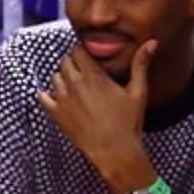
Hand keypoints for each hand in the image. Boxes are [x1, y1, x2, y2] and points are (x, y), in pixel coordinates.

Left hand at [39, 41, 157, 193]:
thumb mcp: (138, 91)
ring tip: (77, 87)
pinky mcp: (54, 113)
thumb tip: (151, 42)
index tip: (90, 58)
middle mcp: (74, 83)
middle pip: (65, 61)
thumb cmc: (128, 122)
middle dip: (74, 63)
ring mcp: (62, 98)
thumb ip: (140, 64)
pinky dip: (48, 94)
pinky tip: (60, 98)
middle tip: (85, 73)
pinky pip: (42, 95)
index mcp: (93, 75)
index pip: (77, 50)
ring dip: (63, 78)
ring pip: (55, 76)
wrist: (115, 151)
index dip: (83, 52)